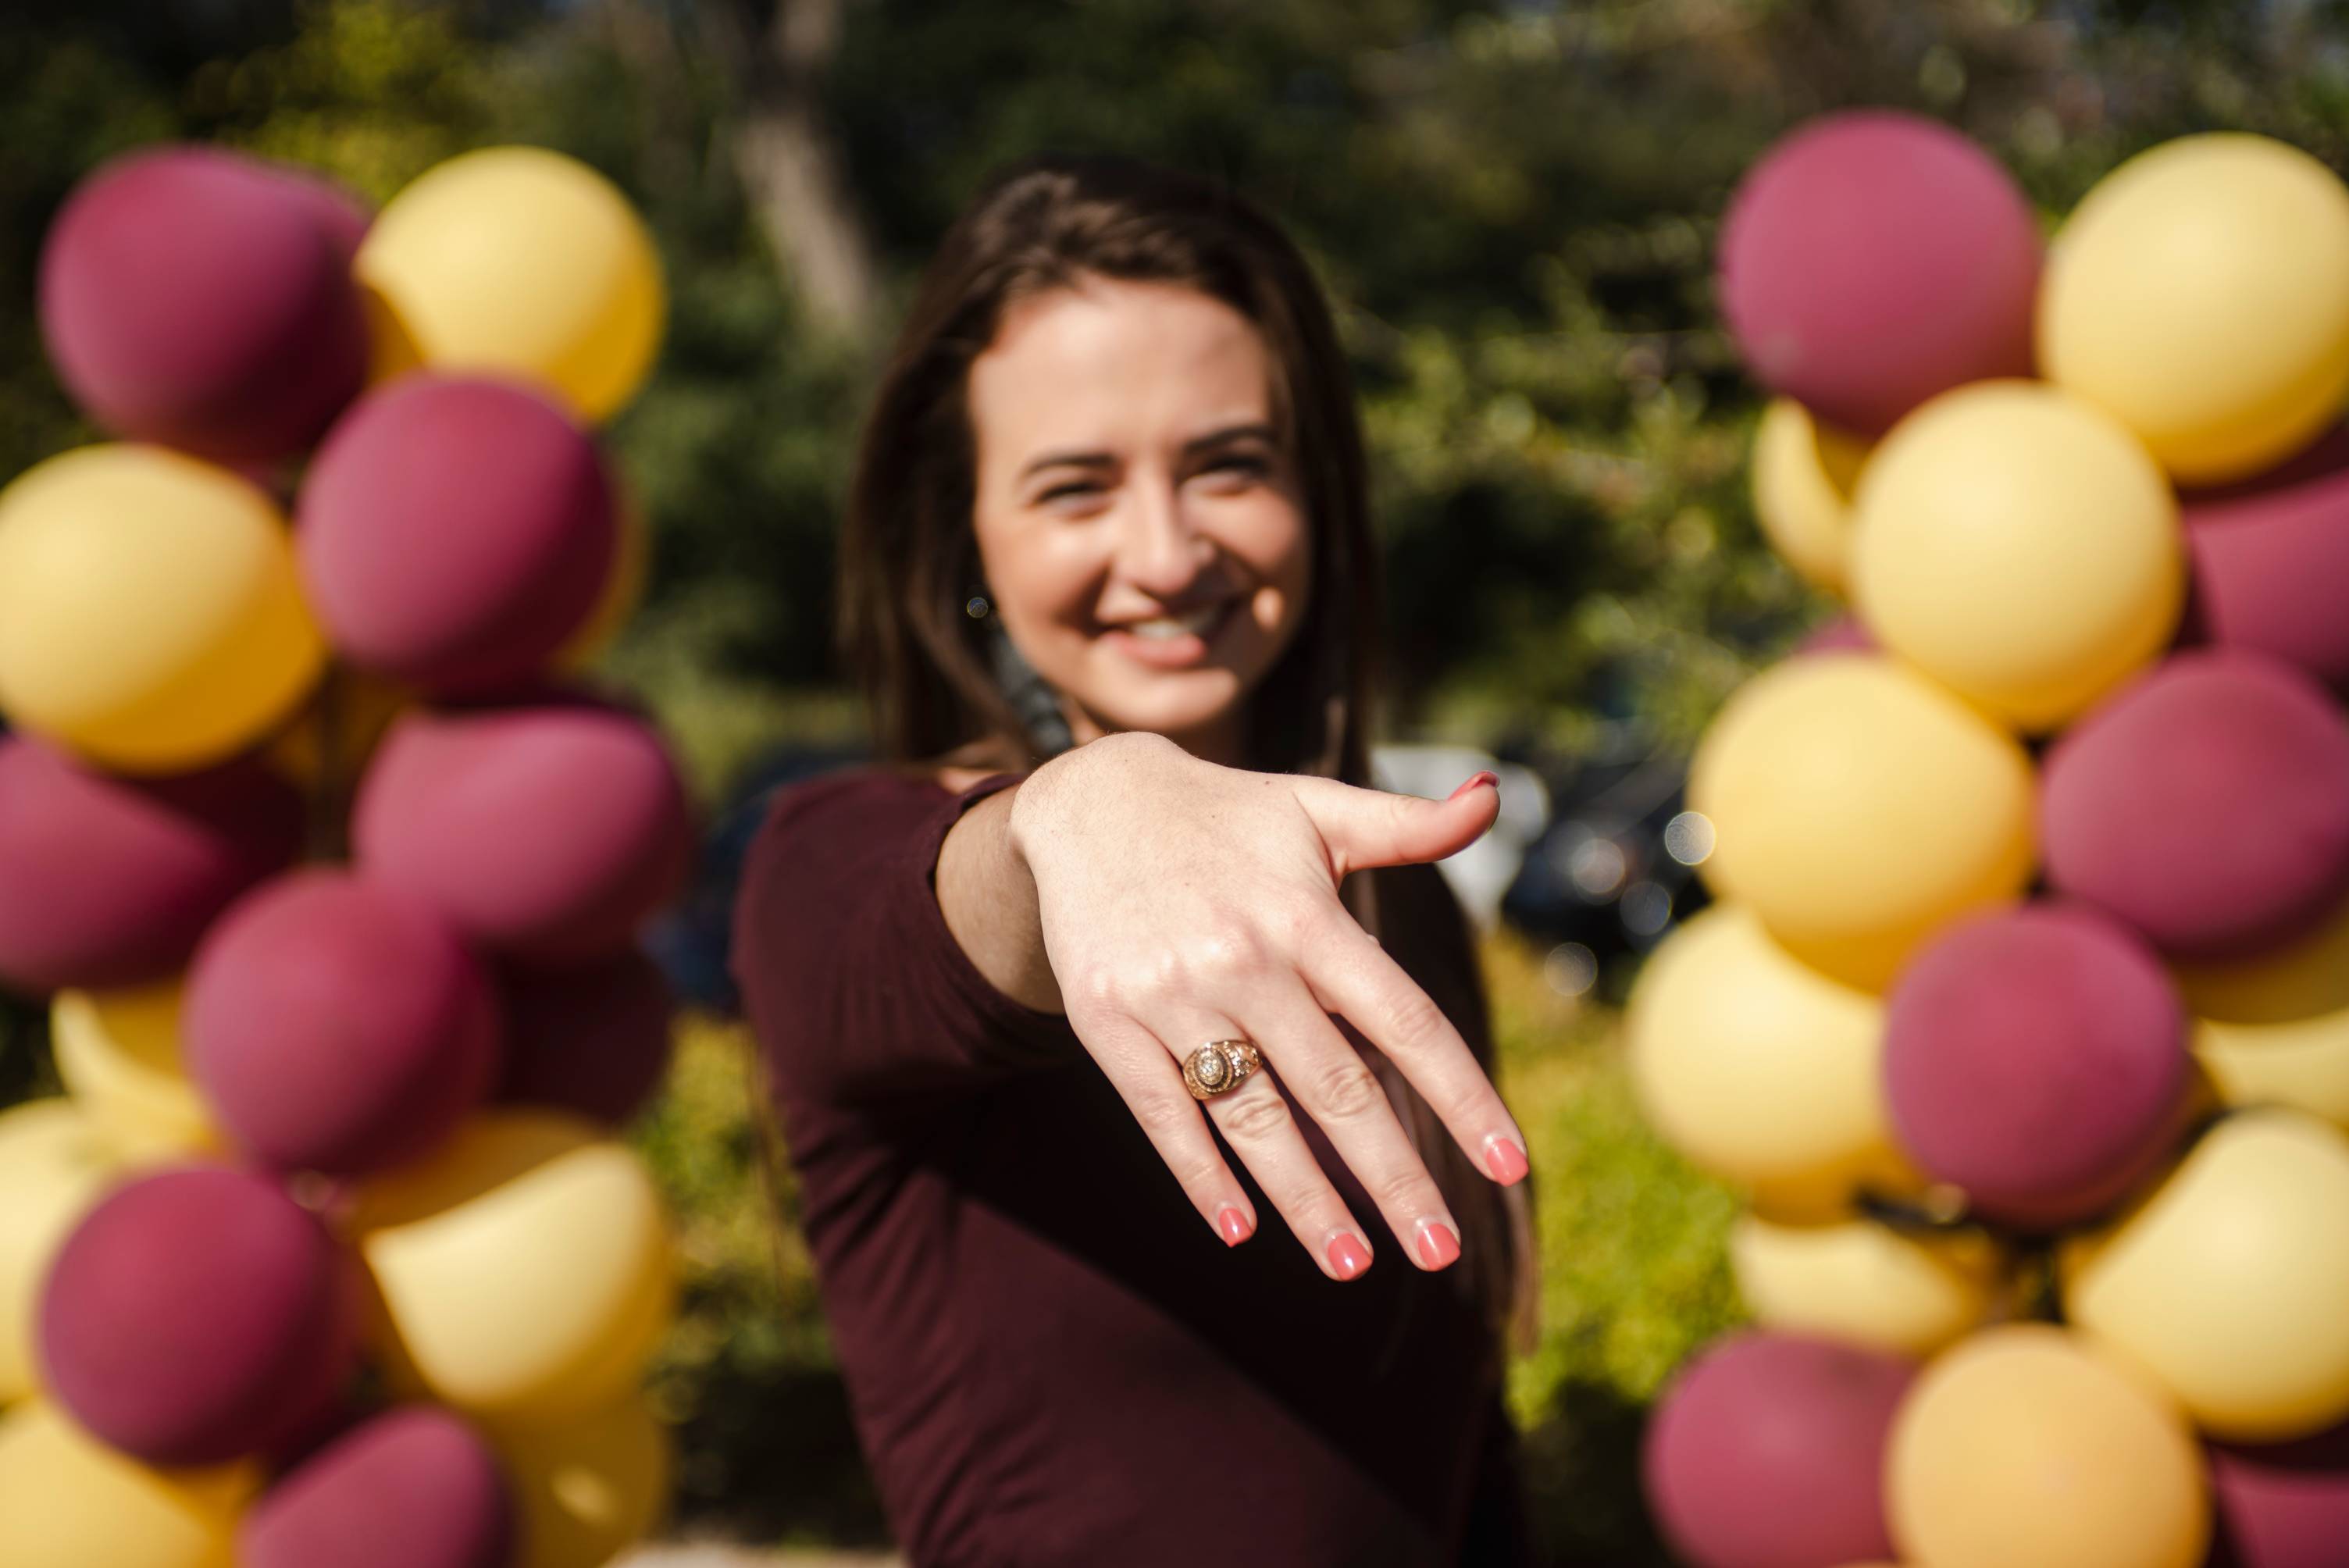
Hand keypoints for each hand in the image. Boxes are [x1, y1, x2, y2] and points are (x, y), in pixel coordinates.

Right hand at [1008, 731, 1530, 1280]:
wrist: (1086, 800)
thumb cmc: (1227, 815)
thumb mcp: (1317, 808)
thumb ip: (1410, 825)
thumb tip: (1495, 796)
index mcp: (1306, 915)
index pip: (1405, 1021)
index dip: (1461, 1097)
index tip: (1509, 1167)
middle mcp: (1243, 959)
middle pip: (1336, 1091)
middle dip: (1393, 1180)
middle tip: (1439, 1252)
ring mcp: (1170, 995)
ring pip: (1254, 1119)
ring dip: (1307, 1201)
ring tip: (1353, 1264)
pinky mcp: (1107, 1021)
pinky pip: (1163, 1115)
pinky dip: (1200, 1175)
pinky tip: (1240, 1228)